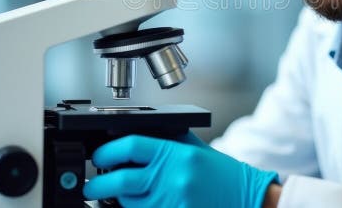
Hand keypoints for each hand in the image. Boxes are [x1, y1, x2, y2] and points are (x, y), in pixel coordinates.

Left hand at [83, 134, 278, 207]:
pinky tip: (141, 204)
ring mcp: (172, 202)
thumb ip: (165, 143)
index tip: (99, 155)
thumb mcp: (194, 149)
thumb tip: (127, 141)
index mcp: (176, 153)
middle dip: (99, 184)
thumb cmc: (222, 174)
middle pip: (120, 181)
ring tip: (122, 196)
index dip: (107, 151)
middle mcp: (172, 178)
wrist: (248, 197)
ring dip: (121, 202)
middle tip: (92, 185)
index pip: (130, 146)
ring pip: (129, 205)